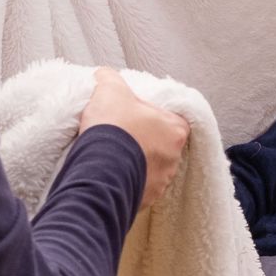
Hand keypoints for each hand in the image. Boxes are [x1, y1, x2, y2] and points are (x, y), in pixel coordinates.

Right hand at [78, 68, 189, 211]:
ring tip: (115, 155)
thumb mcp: (110, 90)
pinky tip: (112, 173)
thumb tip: (104, 76)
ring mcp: (161, 182)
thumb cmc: (113, 126)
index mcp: (176, 131)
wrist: (99, 168)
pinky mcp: (145, 199)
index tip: (138, 117)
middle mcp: (174, 159)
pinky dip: (128, 181)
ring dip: (137, 162)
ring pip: (151, 168)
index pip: (173, 120)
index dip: (155, 116)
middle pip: (162, 145)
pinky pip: (139, 187)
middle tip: (124, 135)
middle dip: (145, 141)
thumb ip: (110, 79)